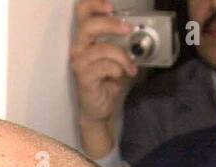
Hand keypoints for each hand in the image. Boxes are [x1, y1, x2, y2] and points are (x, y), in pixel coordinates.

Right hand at [70, 0, 136, 158]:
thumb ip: (122, 41)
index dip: (94, 5)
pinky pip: (105, 66)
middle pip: (88, 26)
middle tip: (127, 29)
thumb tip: (136, 30)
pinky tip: (120, 76)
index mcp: (85, 38)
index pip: (82, 13)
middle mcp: (78, 48)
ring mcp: (79, 63)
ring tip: (130, 67)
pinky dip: (118, 69)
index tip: (111, 6)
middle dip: (110, 24)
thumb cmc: (107, 79)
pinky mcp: (84, 77)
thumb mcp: (117, 56)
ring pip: (102, 49)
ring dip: (122, 57)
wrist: (100, 107)